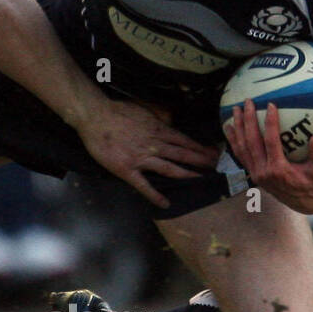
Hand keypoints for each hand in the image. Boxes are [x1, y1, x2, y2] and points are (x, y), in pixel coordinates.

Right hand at [77, 98, 219, 209]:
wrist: (95, 117)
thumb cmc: (117, 111)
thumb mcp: (144, 108)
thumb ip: (160, 115)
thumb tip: (171, 120)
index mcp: (159, 130)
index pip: (186, 141)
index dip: (201, 148)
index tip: (215, 153)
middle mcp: (155, 145)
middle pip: (184, 154)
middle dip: (202, 161)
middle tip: (217, 168)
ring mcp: (142, 159)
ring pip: (170, 169)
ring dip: (188, 175)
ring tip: (202, 180)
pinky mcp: (127, 170)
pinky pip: (144, 185)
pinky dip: (155, 195)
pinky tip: (165, 203)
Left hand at [223, 99, 312, 214]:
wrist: (303, 202)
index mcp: (278, 169)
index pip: (270, 141)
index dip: (269, 122)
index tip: (270, 105)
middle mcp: (262, 171)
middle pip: (251, 141)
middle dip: (248, 120)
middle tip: (247, 102)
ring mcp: (254, 173)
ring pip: (241, 147)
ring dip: (237, 127)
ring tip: (235, 109)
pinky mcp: (251, 173)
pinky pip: (239, 154)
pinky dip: (233, 140)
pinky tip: (229, 126)